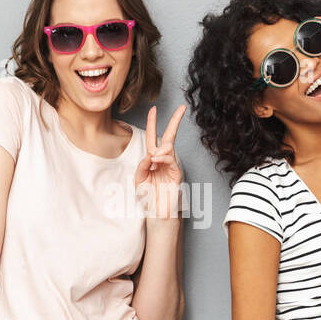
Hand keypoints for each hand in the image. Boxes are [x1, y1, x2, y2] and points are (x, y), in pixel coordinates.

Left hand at [134, 104, 186, 219]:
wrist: (157, 211)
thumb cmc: (148, 196)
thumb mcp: (138, 179)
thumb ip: (141, 166)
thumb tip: (150, 154)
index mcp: (152, 159)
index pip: (152, 137)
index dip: (152, 123)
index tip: (153, 109)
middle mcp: (162, 159)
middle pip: (169, 136)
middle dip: (175, 121)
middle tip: (181, 108)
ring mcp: (171, 165)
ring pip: (168, 147)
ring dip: (160, 150)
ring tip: (153, 160)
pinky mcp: (176, 173)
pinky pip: (171, 160)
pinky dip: (163, 158)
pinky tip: (157, 161)